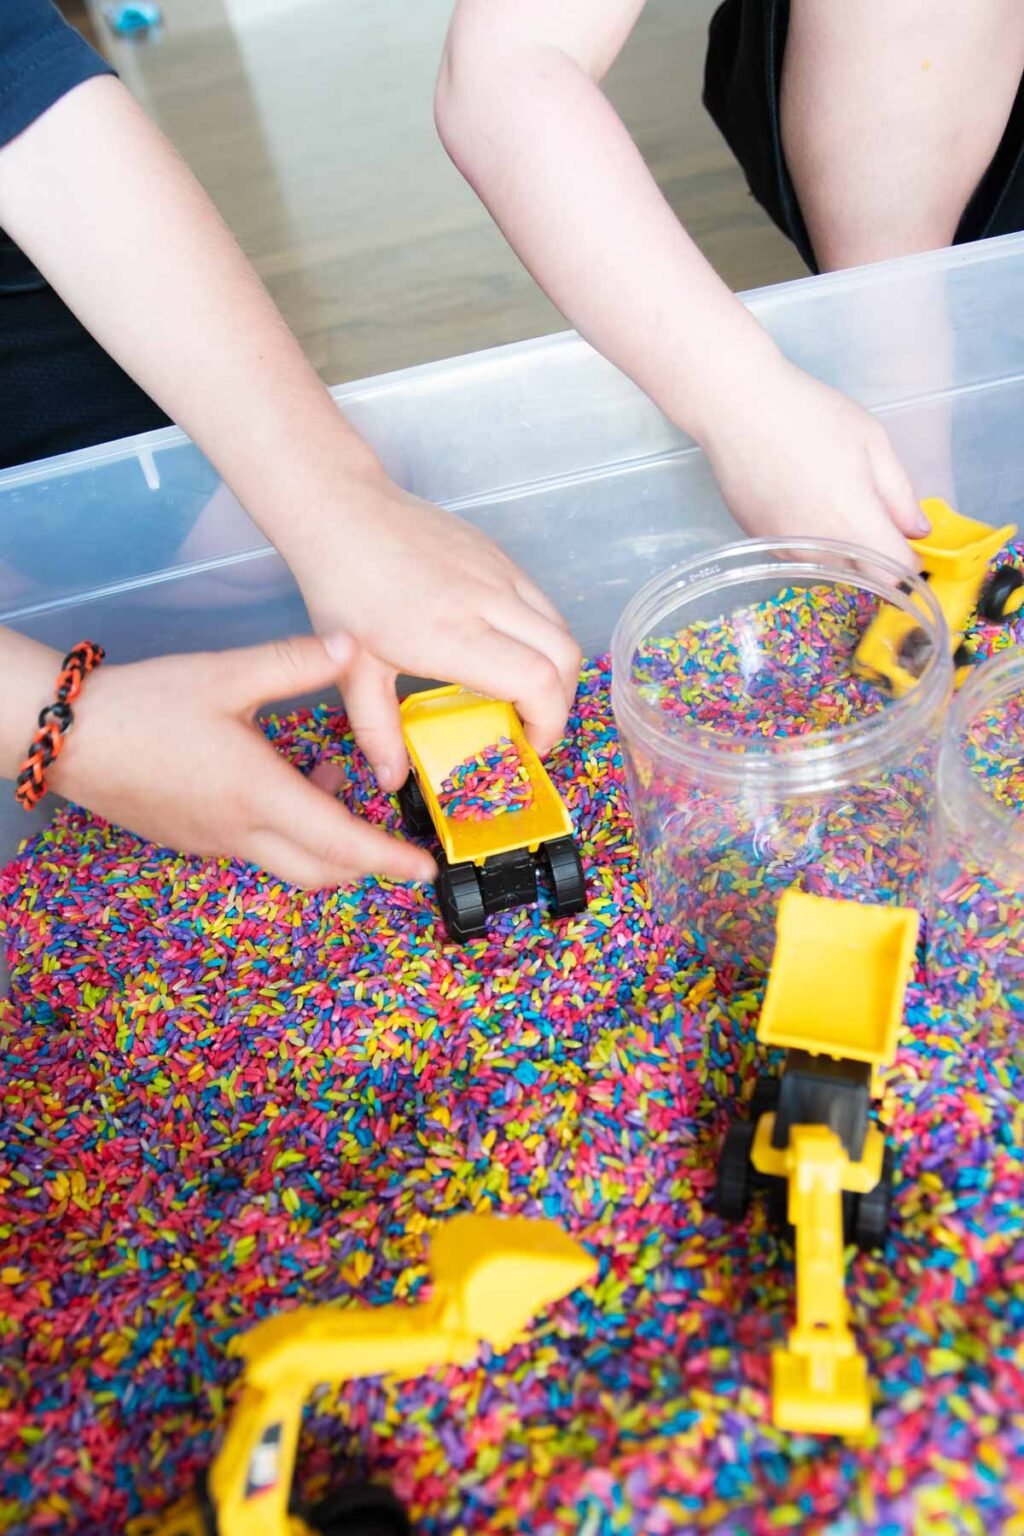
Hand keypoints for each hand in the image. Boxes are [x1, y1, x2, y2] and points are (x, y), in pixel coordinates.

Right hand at [50, 635, 435, 889]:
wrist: (67, 737)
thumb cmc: (144, 706)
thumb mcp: (226, 674)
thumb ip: (294, 662)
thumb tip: (351, 643)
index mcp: (259, 797)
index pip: (340, 843)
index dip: (388, 859)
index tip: (425, 869)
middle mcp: (240, 833)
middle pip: (320, 871)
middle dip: (365, 862)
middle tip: (397, 844)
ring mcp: (214, 843)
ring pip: (289, 862)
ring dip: (325, 840)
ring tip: (330, 779)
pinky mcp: (193, 839)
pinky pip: (256, 850)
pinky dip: (288, 830)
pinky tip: (283, 781)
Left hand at [283, 468, 581, 791]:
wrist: (343, 511)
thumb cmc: (343, 587)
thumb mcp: (353, 670)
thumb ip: (377, 730)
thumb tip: (394, 780)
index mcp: (452, 634)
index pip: (538, 681)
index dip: (548, 723)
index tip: (526, 745)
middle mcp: (487, 601)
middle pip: (566, 657)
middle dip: (561, 703)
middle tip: (530, 726)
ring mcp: (500, 572)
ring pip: (560, 627)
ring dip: (555, 669)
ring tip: (521, 692)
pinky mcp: (501, 555)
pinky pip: (542, 603)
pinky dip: (541, 636)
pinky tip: (505, 650)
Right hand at [700, 356, 929, 567]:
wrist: (737, 408)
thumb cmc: (809, 414)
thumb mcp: (872, 442)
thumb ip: (900, 495)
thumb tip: (917, 531)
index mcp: (853, 523)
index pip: (896, 572)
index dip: (910, 560)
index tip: (908, 539)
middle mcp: (819, 547)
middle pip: (863, 575)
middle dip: (876, 554)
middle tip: (870, 511)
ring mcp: (786, 548)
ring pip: (830, 566)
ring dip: (842, 547)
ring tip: (829, 497)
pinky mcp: (762, 541)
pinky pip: (801, 553)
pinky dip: (811, 538)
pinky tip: (800, 499)